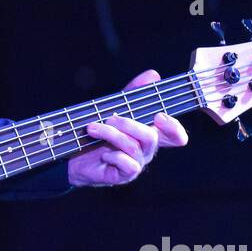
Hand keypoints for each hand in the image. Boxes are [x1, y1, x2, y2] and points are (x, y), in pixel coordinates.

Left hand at [67, 69, 187, 187]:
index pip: (175, 136)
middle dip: (128, 123)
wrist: (75, 151)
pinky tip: (103, 153)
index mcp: (149, 133)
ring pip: (134, 147)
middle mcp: (146, 150)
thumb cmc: (100, 130)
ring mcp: (136, 163)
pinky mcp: (124, 175)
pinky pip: (129, 165)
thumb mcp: (116, 106)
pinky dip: (114, 155)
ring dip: (111, 134)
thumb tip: (153, 75)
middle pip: (151, 137)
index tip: (158, 116)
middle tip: (109, 118)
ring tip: (93, 128)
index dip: (174, 128)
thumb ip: (134, 92)